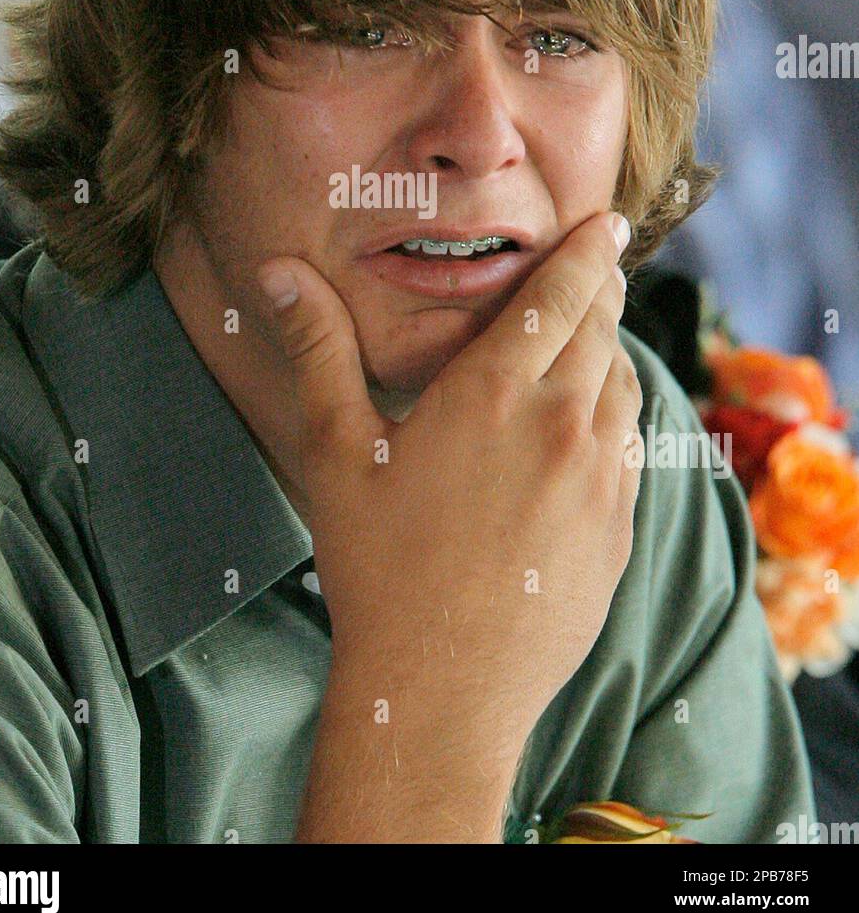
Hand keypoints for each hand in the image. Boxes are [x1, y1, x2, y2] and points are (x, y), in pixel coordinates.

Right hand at [257, 210, 642, 759]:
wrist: (441, 689)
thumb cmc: (377, 568)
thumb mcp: (336, 452)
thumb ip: (319, 350)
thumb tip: (279, 271)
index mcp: (491, 395)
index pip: (557, 297)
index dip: (582, 253)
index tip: (599, 224)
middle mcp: (562, 425)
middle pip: (601, 329)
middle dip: (601, 286)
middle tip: (599, 261)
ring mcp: (601, 480)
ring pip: (624, 384)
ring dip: (612, 348)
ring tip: (594, 336)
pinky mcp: (619, 529)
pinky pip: (633, 446)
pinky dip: (619, 413)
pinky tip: (595, 422)